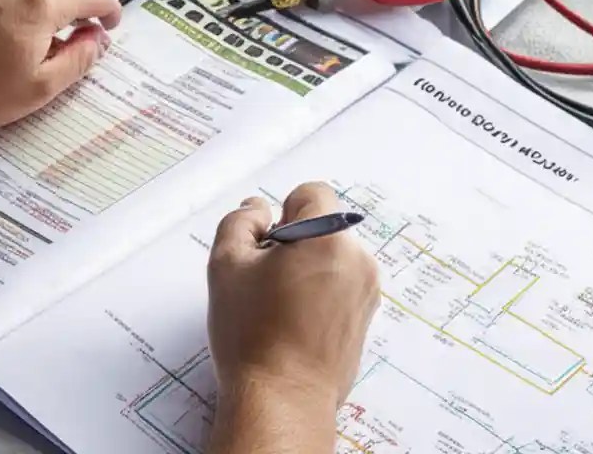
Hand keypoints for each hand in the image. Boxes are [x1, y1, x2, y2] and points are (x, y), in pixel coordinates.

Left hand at [0, 0, 121, 129]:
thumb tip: (98, 39)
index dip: (110, 11)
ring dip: (48, 3)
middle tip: (70, 42)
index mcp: (44, 5)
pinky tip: (11, 30)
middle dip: (76, 9)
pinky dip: (22, 2)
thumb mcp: (42, 87)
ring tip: (40, 37)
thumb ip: (79, 59)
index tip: (106, 30)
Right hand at [207, 183, 379, 408]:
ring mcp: (367, 292)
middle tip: (264, 280)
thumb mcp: (225, 266)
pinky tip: (293, 323)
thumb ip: (238, 223)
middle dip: (293, 244)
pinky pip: (340, 286)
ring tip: (278, 306)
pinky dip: (319, 294)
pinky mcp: (365, 318)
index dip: (283, 212)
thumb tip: (257, 210)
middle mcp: (358, 261)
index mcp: (329, 239)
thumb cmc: (254, 336)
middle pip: (322, 227)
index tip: (267, 245)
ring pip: (331, 258)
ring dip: (306, 269)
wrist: (282, 398)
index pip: (312, 193)